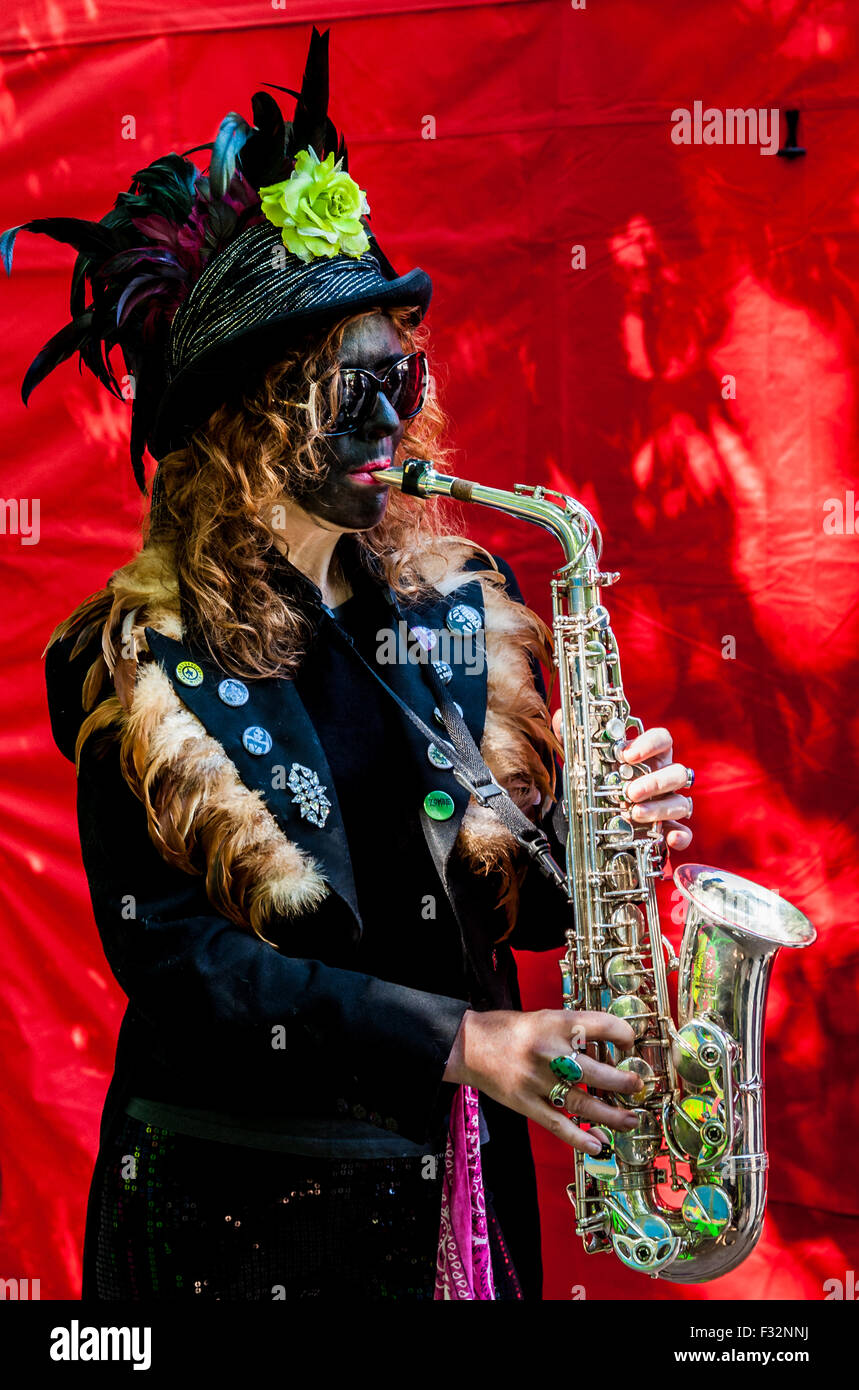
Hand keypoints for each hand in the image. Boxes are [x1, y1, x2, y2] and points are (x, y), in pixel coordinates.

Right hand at [442, 1008, 644, 1154]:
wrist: (469, 1045)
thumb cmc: (510, 1029)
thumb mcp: (545, 1017)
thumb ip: (573, 1031)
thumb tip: (608, 1049)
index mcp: (557, 1024)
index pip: (604, 1026)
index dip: (624, 1035)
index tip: (629, 1045)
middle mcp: (550, 1052)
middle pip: (597, 1073)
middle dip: (624, 1083)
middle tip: (639, 1087)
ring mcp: (537, 1081)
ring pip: (582, 1103)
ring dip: (611, 1116)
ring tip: (631, 1120)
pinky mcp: (525, 1103)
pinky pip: (557, 1124)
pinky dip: (579, 1138)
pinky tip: (598, 1146)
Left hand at [551, 712, 692, 851]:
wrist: (595, 815)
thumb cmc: (600, 780)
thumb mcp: (584, 760)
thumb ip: (573, 739)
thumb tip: (559, 717)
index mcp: (649, 756)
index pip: (662, 740)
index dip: (649, 744)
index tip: (626, 754)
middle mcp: (663, 778)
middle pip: (677, 772)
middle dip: (655, 782)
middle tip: (629, 792)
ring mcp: (667, 803)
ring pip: (681, 803)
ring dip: (660, 808)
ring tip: (634, 814)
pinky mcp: (667, 829)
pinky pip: (684, 833)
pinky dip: (680, 837)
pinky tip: (669, 840)